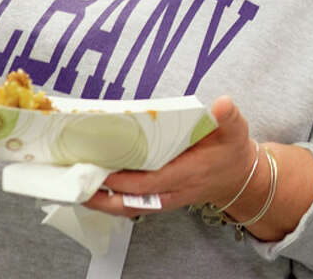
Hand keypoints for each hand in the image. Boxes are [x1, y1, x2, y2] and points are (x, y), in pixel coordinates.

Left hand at [83, 96, 254, 216]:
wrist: (237, 178)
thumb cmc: (232, 152)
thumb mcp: (235, 130)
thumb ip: (228, 117)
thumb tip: (222, 104)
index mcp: (187, 174)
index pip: (149, 182)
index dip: (123, 178)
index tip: (100, 167)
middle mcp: (172, 192)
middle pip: (129, 201)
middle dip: (100, 193)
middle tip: (75, 177)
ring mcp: (163, 199)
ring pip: (126, 208)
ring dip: (99, 201)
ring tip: (76, 186)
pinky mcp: (158, 200)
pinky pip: (129, 205)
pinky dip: (109, 199)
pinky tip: (92, 188)